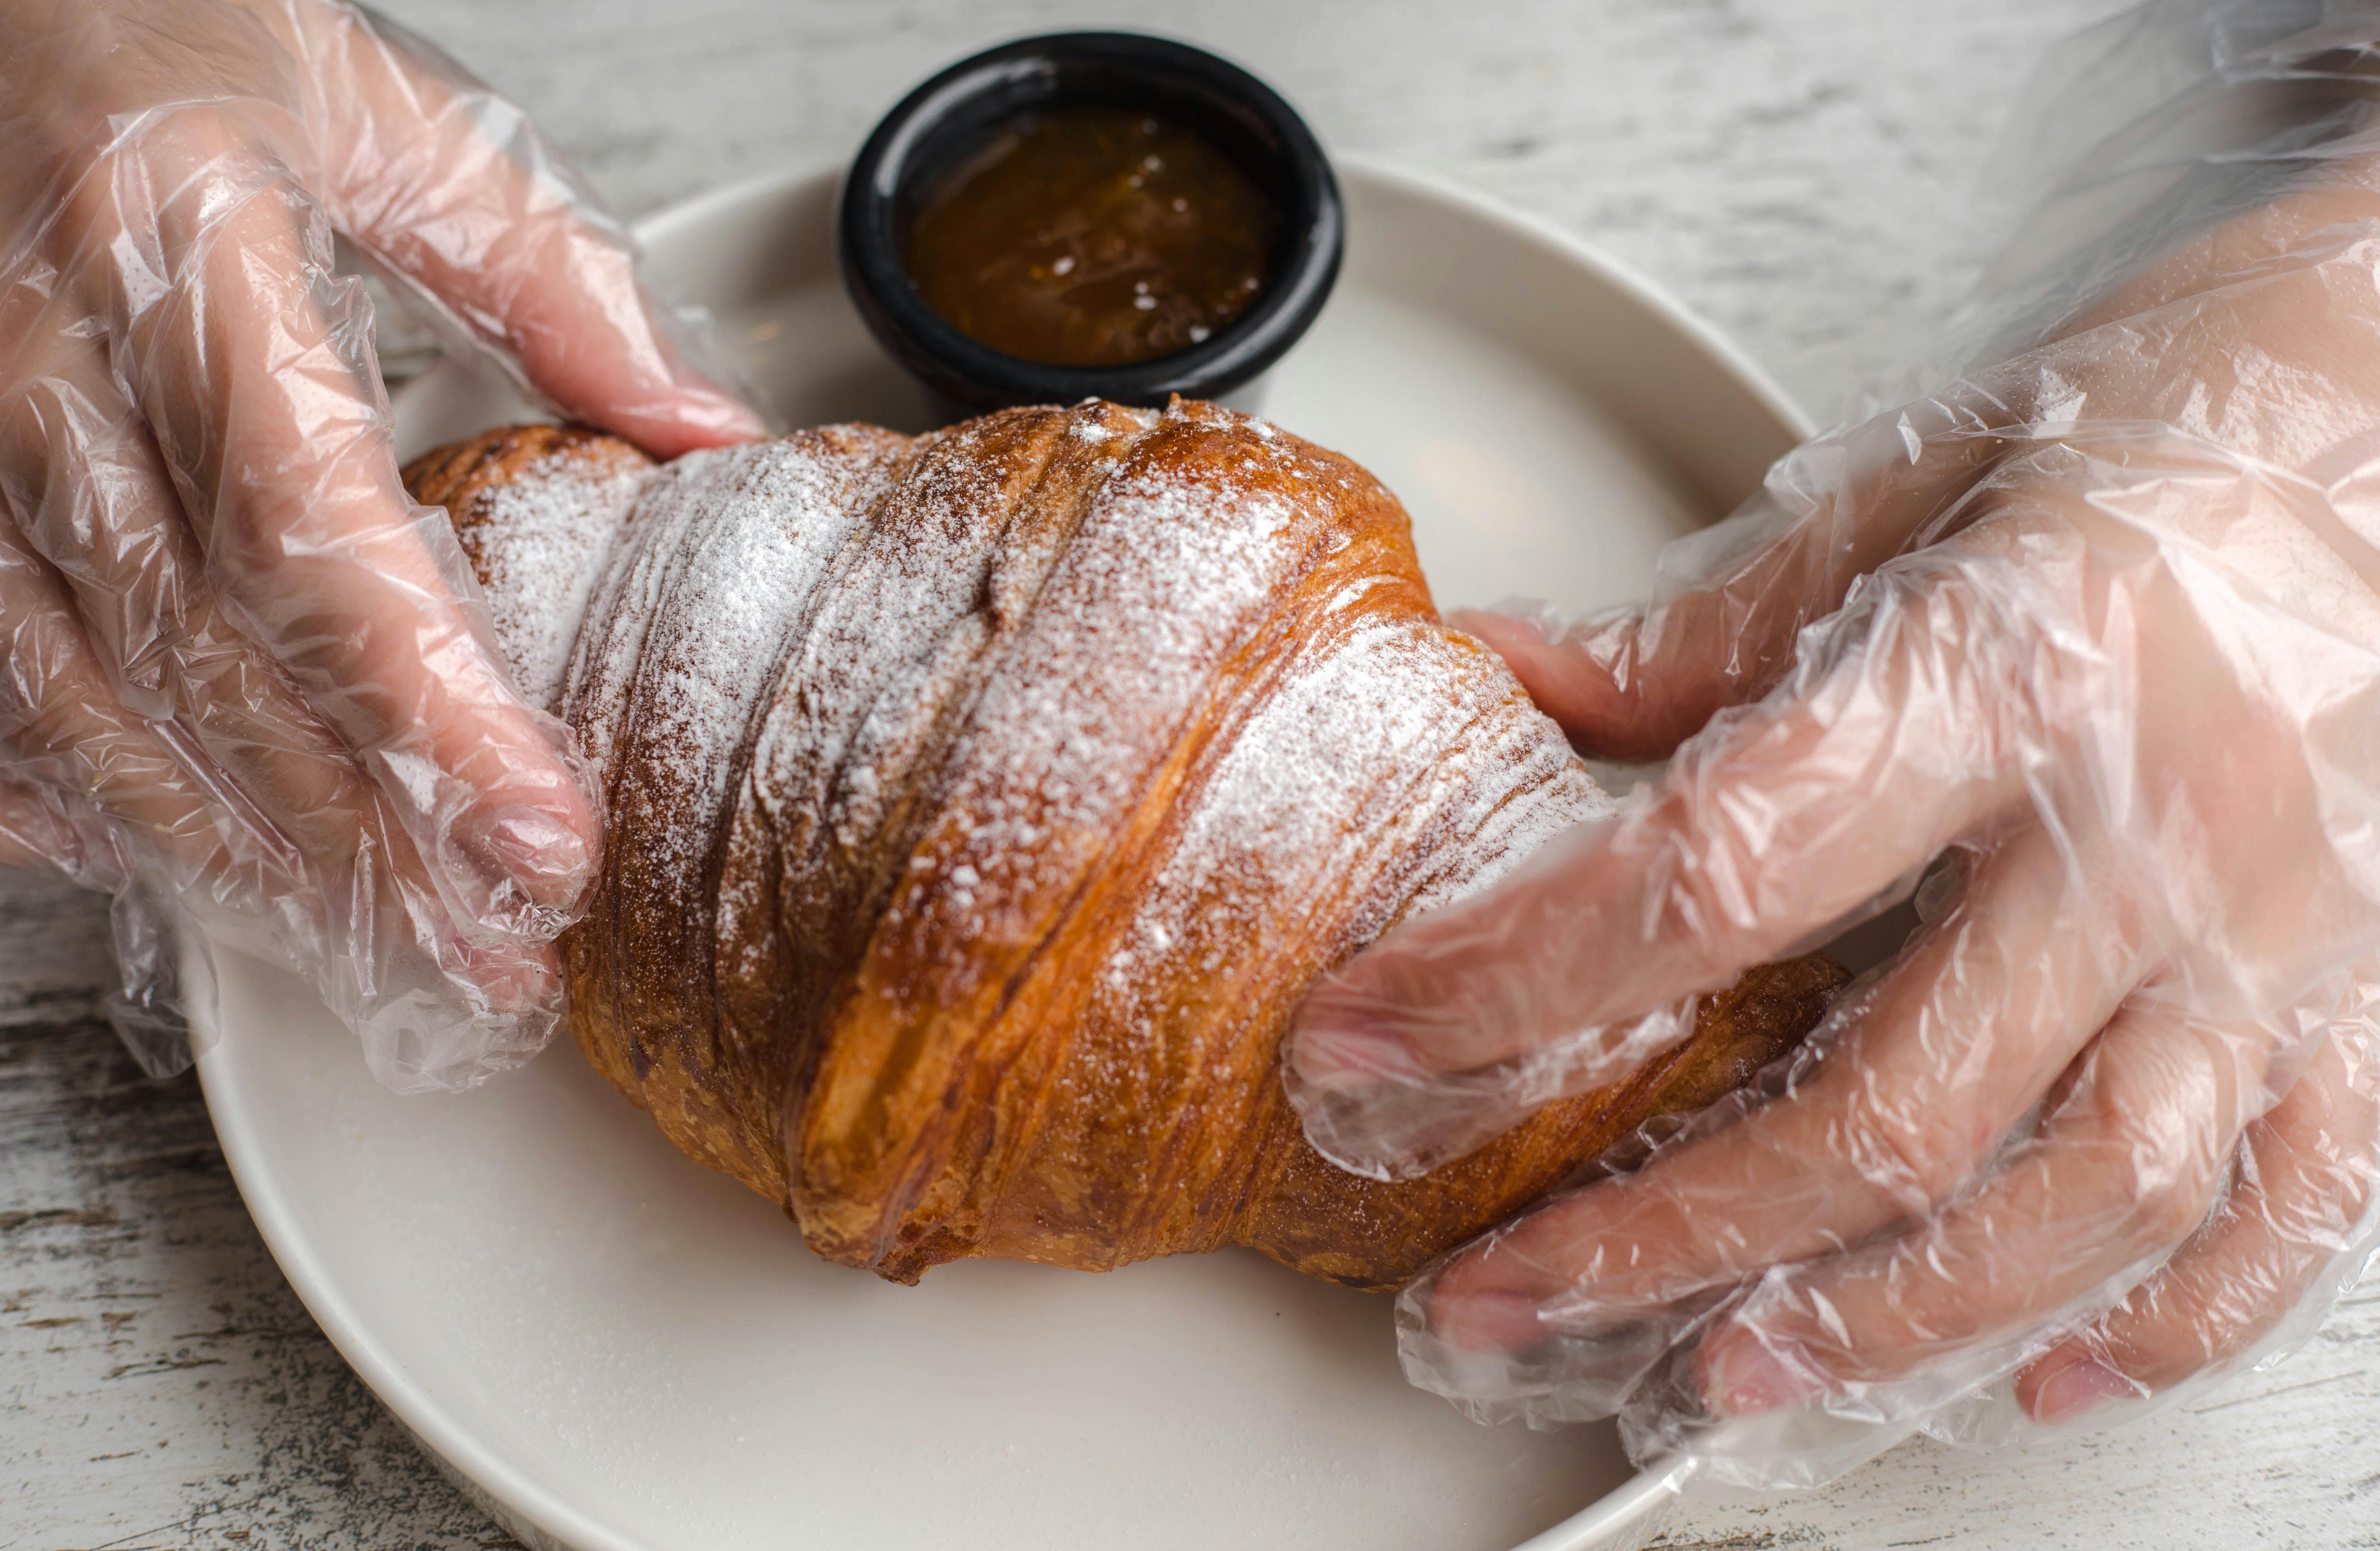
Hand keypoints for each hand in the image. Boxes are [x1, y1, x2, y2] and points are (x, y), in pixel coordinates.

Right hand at [0, 0, 765, 1085]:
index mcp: (175, 259)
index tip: (541, 834)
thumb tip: (703, 430)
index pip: (314, 537)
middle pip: (210, 661)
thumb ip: (550, 279)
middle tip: (493, 948)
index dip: (431, 709)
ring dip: (240, 847)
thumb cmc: (163, 42)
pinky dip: (65, 793)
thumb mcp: (380, 112)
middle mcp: (39, 373)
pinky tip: (168, 869)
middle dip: (361, 832)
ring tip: (384, 945)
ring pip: (87, 701)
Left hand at [1287, 52, 2379, 1484]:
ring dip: (1880, 1321)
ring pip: (2078, 1201)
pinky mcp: (2371, 992)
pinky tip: (2033, 1373)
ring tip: (1712, 1370)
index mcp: (2010, 670)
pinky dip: (2161, 1315)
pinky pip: (2283, 1205)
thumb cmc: (2158, 430)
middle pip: (1888, 1103)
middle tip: (1498, 1292)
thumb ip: (1704, 633)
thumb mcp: (1911, 493)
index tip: (1371, 1035)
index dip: (1517, 976)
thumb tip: (1504, 675)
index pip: (1716, 872)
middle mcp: (2151, 825)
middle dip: (1663, 1231)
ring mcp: (2278, 930)